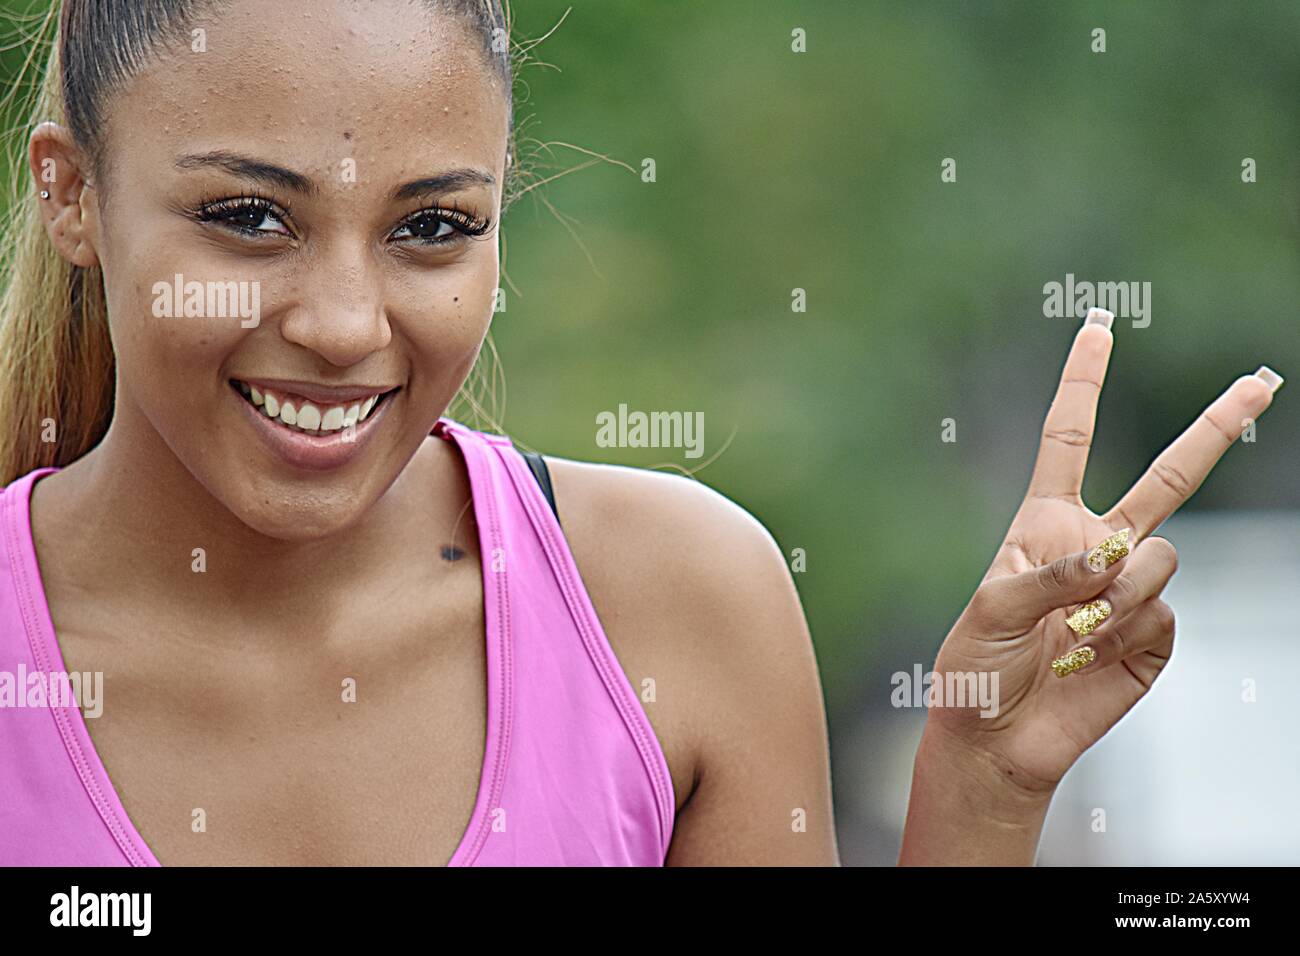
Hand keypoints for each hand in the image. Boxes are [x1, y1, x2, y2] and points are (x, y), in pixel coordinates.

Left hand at [925, 309, 1281, 794]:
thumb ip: (1048, 573)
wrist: (998, 737)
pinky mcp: (1154, 637)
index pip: (1069, 439)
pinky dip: (1126, 633)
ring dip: (1119, 590)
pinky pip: (1162, 614)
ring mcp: (1131, 591)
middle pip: (1166, 476)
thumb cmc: (978, 664)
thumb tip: (1115, 555)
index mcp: (1047, 523)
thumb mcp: (989, 607)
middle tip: (1262, 380)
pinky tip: (1091, 658)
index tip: (1097, 326)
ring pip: (1159, 557)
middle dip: (1215, 428)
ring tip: (1074, 631)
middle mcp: (1096, 546)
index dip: (1083, 383)